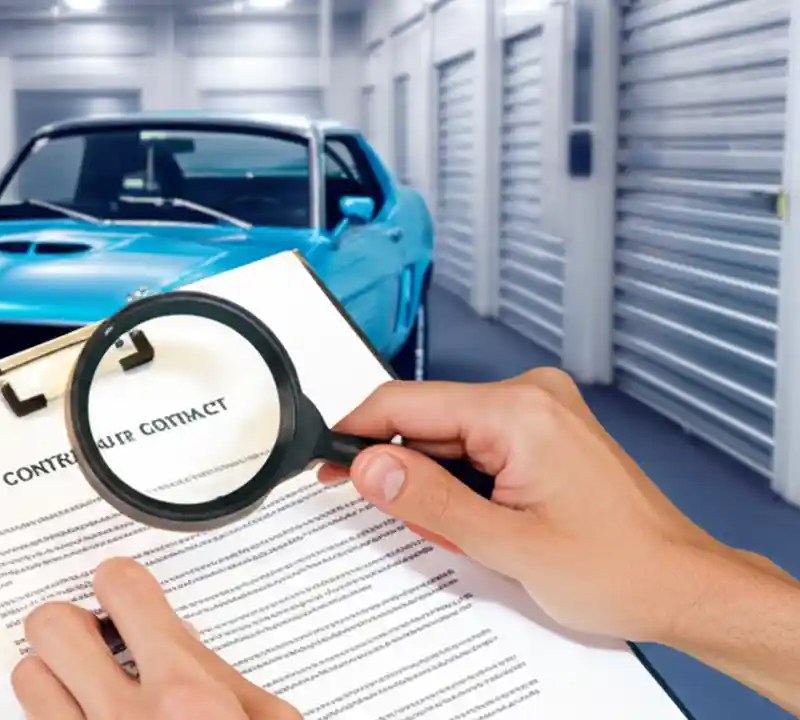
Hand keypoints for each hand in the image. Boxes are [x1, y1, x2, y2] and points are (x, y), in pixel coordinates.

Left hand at [12, 557, 299, 719]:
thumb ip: (226, 675)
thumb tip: (184, 640)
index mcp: (185, 697)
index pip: (120, 588)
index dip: (119, 584)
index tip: (122, 593)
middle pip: (52, 625)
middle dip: (73, 624)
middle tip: (96, 639)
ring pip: (29, 677)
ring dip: (54, 676)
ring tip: (83, 688)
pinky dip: (54, 714)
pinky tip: (81, 718)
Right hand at [318, 368, 799, 712]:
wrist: (680, 584)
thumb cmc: (617, 566)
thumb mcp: (505, 544)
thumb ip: (427, 501)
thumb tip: (367, 466)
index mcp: (518, 411)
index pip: (406, 403)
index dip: (357, 435)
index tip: (325, 464)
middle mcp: (529, 397)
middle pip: (427, 422)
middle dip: (409, 477)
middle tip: (422, 527)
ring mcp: (539, 412)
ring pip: (449, 439)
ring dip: (441, 488)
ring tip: (475, 536)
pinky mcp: (543, 431)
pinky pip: (477, 447)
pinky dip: (466, 485)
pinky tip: (487, 523)